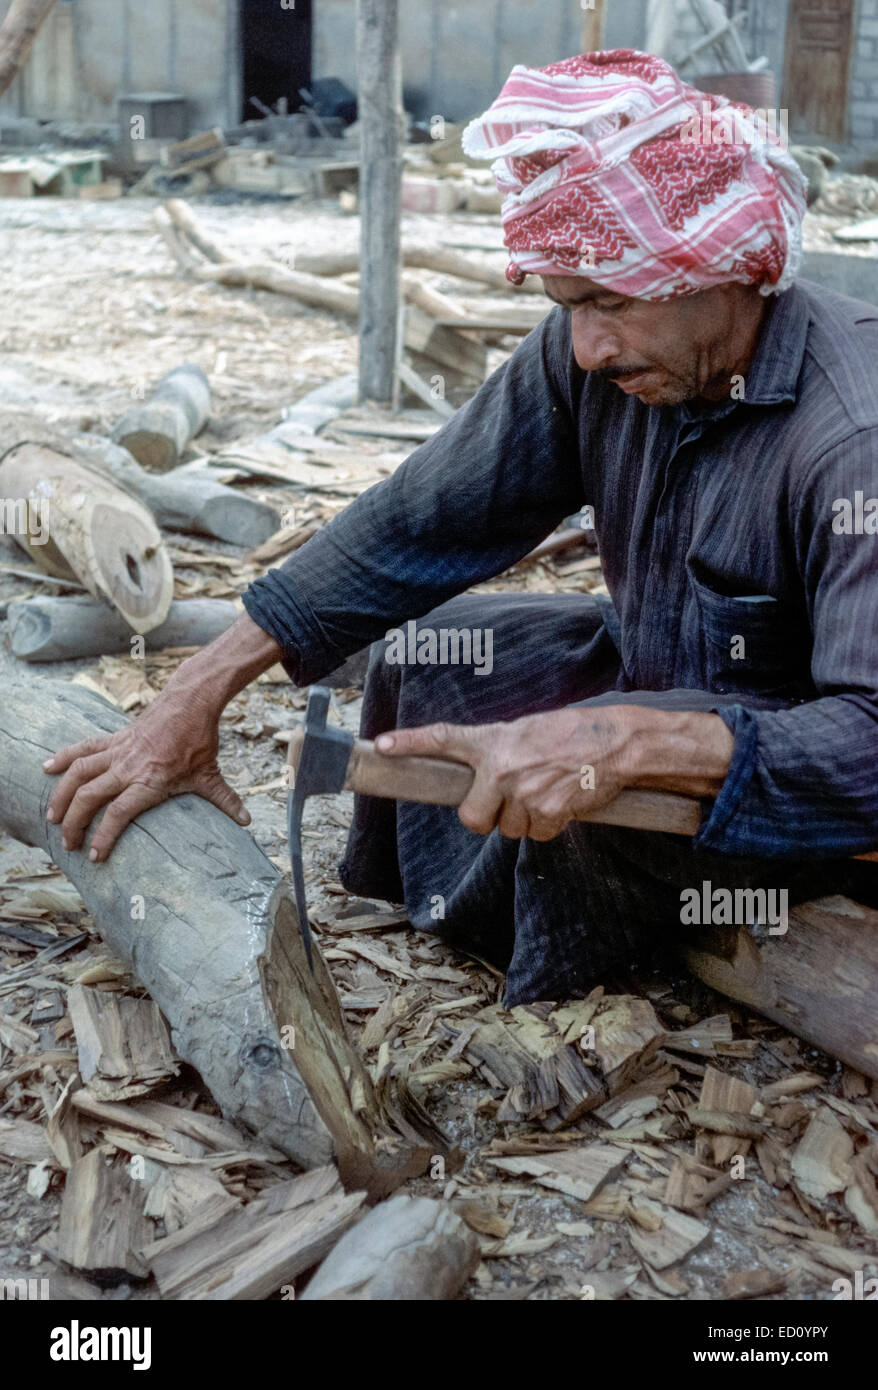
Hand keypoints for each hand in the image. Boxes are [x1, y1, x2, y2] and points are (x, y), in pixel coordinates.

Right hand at [44, 684, 249, 862]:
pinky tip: (46, 768)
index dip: (104, 836)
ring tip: (52, 816)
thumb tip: (247, 822)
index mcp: (150, 780)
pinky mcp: (114, 739)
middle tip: (68, 844)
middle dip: (75, 823)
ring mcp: (118, 751)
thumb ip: (226, 801)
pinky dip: (63, 757)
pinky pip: (83, 749)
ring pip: (79, 773)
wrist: (190, 703)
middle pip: (90, 796)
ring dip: (62, 795)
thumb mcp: (211, 774)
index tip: (94, 856)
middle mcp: (129, 767)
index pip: (120, 813)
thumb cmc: (200, 742)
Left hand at [376, 707, 634, 840]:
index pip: (443, 738)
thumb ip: (498, 752)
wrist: (617, 742)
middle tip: (509, 801)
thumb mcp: (526, 732)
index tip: (381, 746)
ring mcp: (523, 792)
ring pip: (509, 830)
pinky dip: (551, 826)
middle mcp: (501, 767)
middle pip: (472, 819)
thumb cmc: (573, 734)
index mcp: (493, 741)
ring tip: (548, 790)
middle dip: (487, 818)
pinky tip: (564, 801)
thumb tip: (484, 781)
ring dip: (526, 820)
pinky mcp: (547, 812)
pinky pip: (538, 835)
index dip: (410, 743)